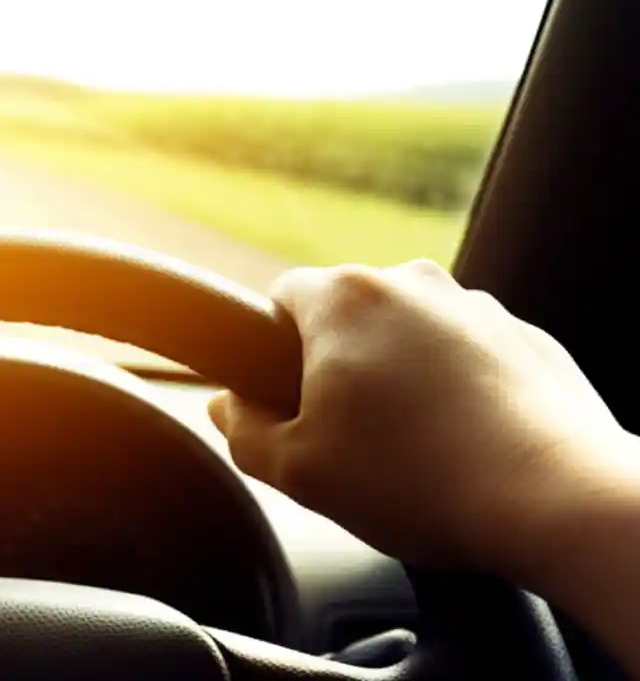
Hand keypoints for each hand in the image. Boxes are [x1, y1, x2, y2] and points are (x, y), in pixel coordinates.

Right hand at [209, 259, 627, 573]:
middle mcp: (411, 284)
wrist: (556, 500)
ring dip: (397, 381)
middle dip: (337, 370)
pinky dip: (453, 395)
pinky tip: (458, 451)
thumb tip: (228, 408)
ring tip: (409, 453)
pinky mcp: (527, 341)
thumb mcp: (296, 471)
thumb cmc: (418, 479)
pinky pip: (465, 361)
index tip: (281, 397)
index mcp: (345, 299)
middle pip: (347, 318)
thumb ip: (242, 432)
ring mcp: (477, 308)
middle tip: (342, 439)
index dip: (267, 350)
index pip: (279, 296)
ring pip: (408, 339)